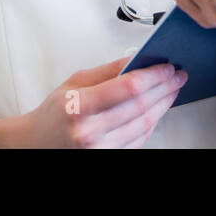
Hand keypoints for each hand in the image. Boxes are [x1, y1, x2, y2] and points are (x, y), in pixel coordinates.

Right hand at [1, 56, 186, 147]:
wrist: (37, 143)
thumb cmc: (55, 111)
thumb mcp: (75, 82)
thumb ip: (109, 70)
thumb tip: (139, 58)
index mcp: (79, 106)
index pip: (127, 87)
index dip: (153, 75)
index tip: (168, 66)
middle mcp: (89, 132)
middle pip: (140, 106)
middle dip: (165, 87)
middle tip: (178, 75)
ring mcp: (100, 150)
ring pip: (145, 124)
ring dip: (164, 105)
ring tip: (173, 89)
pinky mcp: (108, 158)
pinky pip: (140, 139)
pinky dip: (153, 122)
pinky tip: (159, 108)